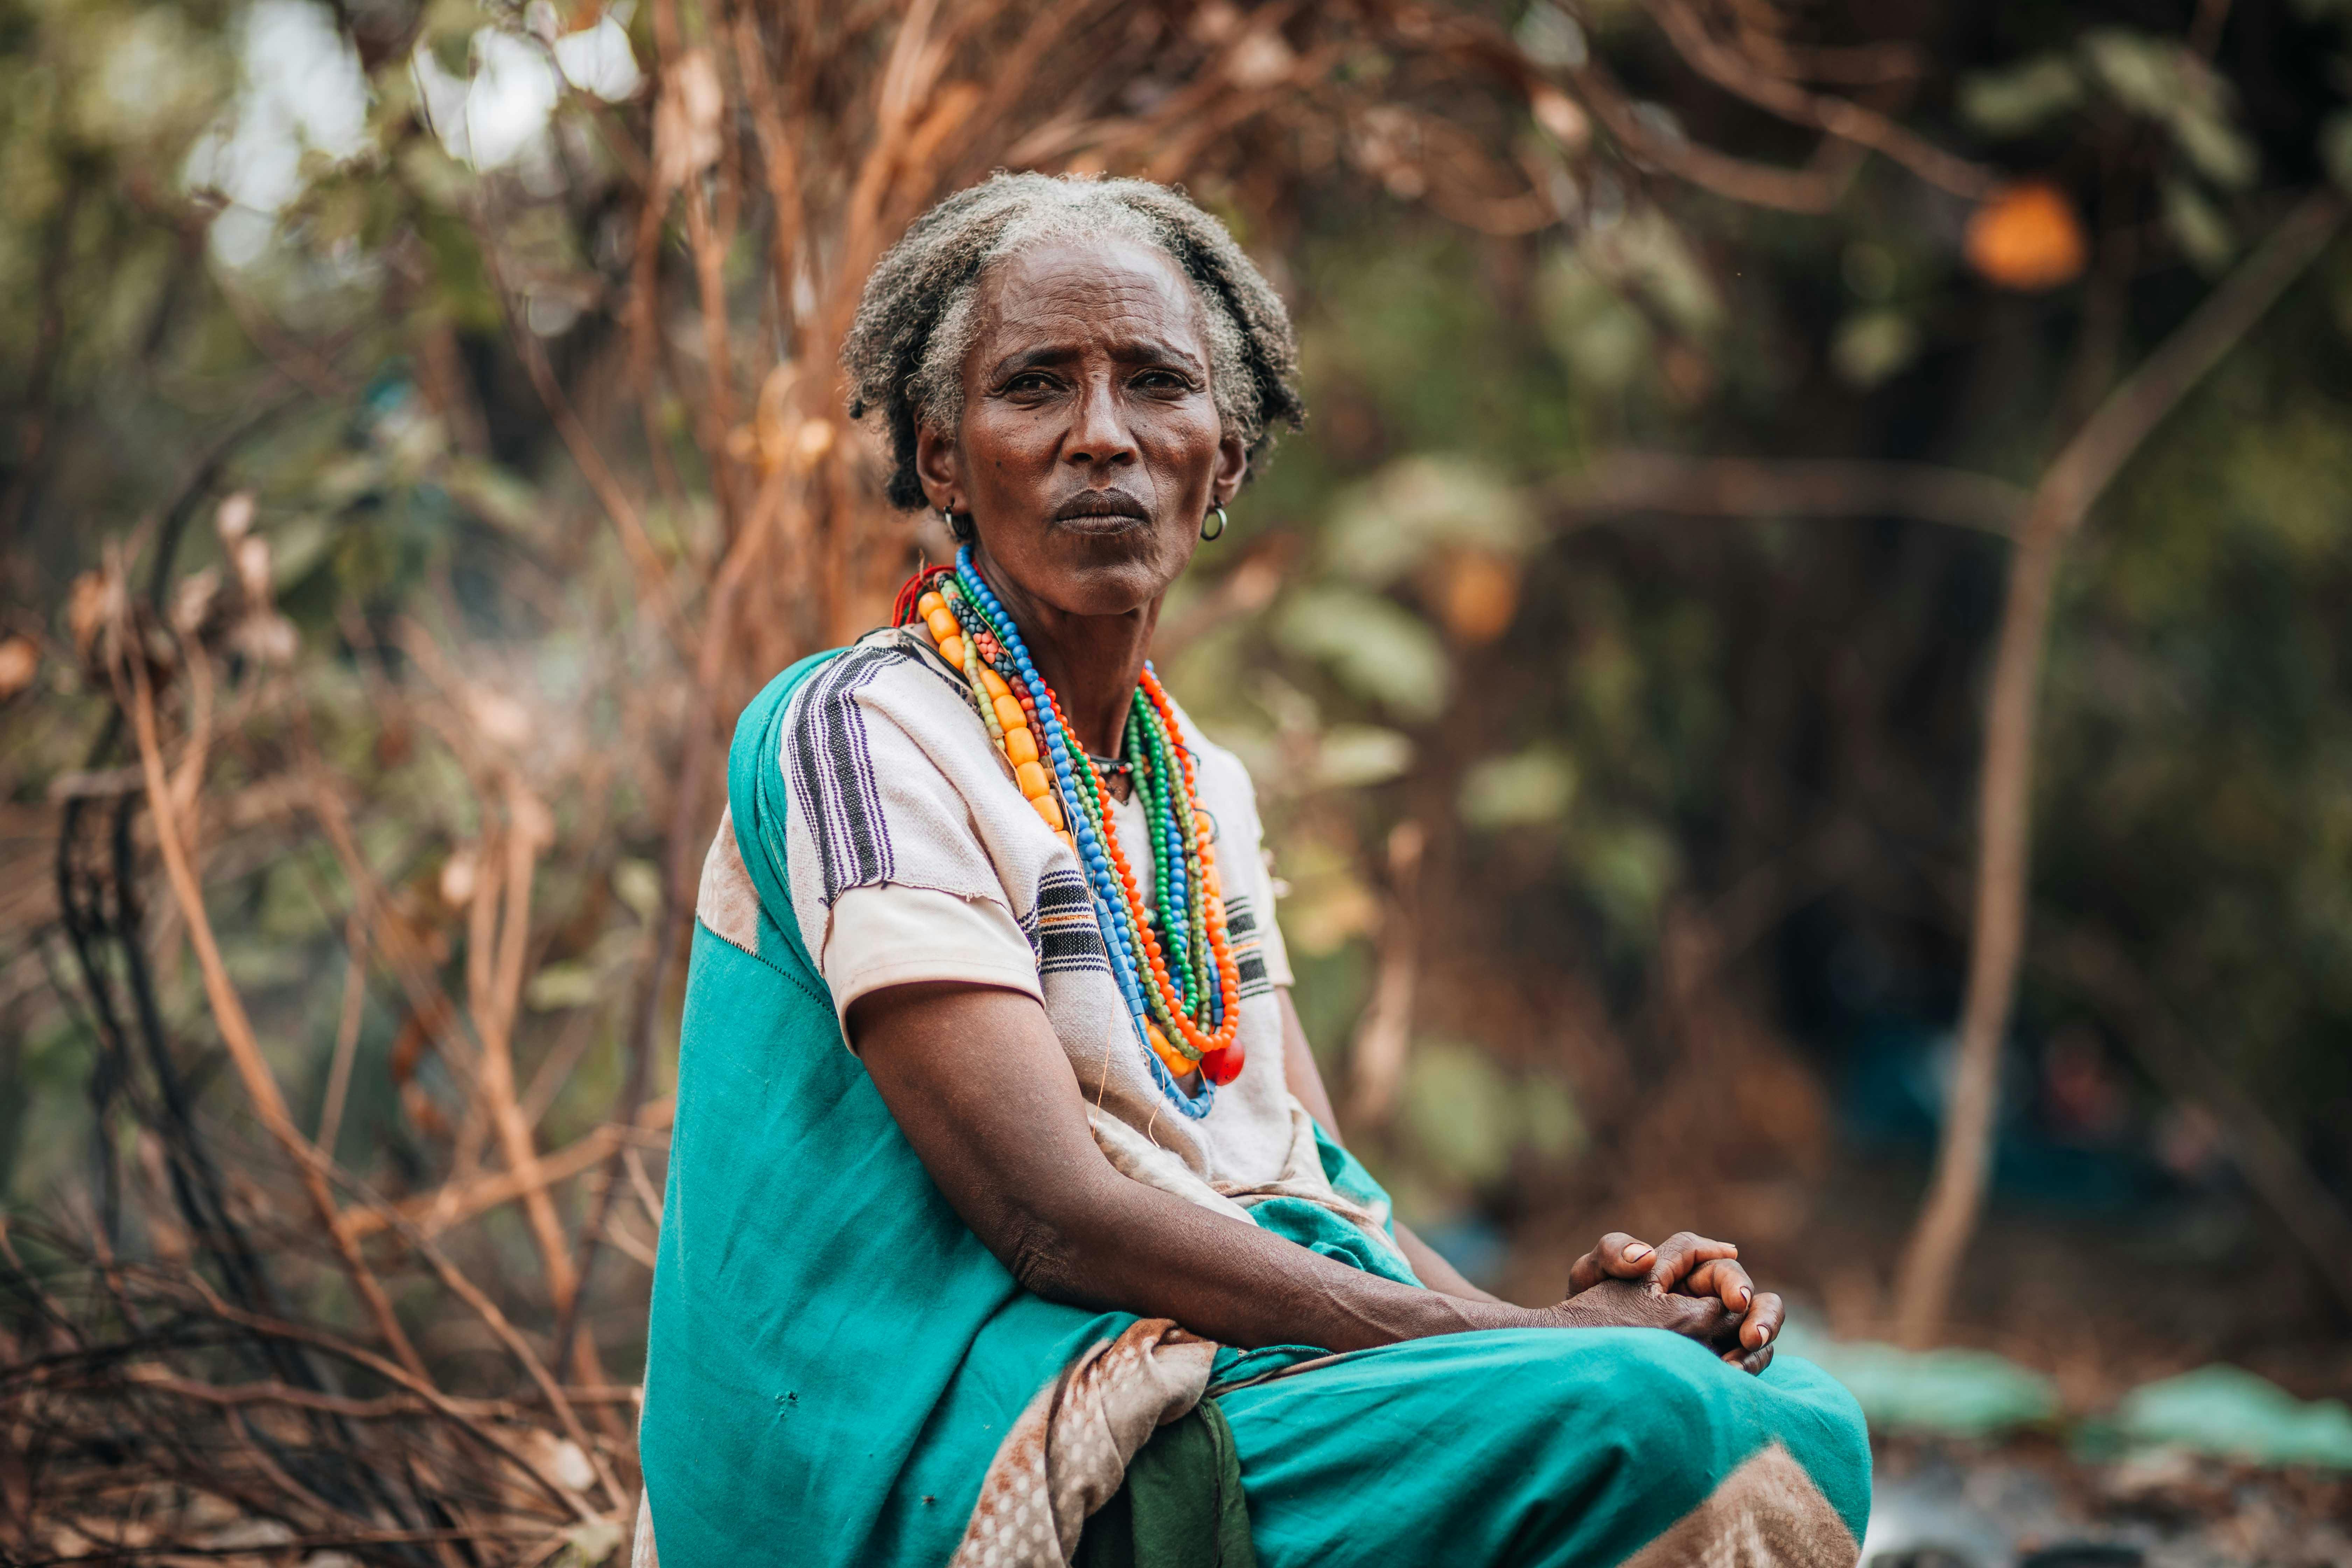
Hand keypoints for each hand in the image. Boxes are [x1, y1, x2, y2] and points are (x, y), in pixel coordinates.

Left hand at [1564, 1231, 1780, 1375]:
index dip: (1731, 1279)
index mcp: (1680, 1271)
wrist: (1577, 1352)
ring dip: (1760, 1340)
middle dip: (1762, 1314)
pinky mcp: (1711, 1362)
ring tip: (1744, 1361)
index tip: (1735, 1301)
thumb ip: (1614, 1252)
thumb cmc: (1584, 1307)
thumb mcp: (1590, 1273)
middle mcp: (1702, 1299)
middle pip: (1750, 1298)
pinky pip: (1744, 1360)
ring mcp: (1710, 1334)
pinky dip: (1747, 1367)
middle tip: (1754, 1337)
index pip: (1718, 1265)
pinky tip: (1732, 1378)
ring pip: (1755, 1330)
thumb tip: (1646, 1256)